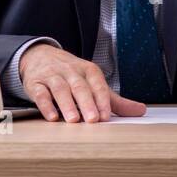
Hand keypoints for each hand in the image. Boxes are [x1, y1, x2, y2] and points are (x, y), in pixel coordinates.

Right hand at [19, 45, 145, 122]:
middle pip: (79, 86)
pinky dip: (45, 105)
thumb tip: (141, 111)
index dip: (102, 99)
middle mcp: (70, 71)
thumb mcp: (93, 83)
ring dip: (67, 104)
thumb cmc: (71, 75)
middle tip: (93, 120)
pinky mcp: (35, 83)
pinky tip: (52, 117)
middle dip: (87, 102)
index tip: (106, 116)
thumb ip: (114, 100)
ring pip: (60, 88)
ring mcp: (52, 76)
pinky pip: (40, 93)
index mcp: (88, 70)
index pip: (97, 84)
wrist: (39, 56)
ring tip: (73, 120)